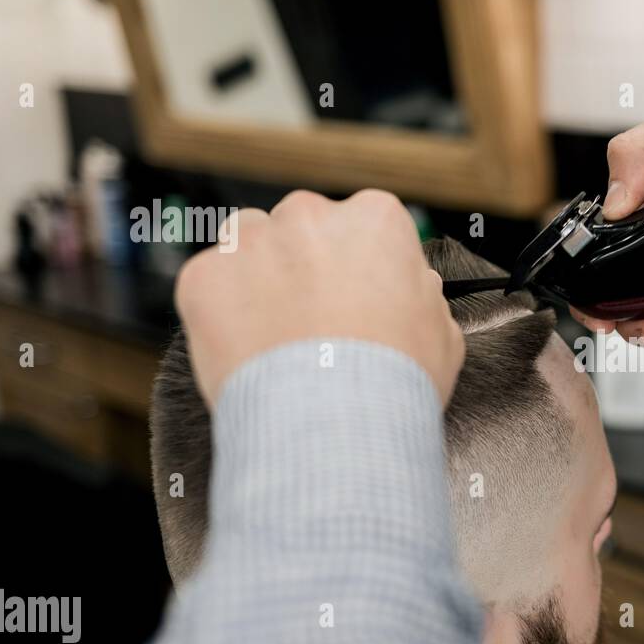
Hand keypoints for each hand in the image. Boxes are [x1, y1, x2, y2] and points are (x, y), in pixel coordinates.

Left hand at [175, 189, 464, 406]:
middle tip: (315, 323)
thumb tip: (410, 289)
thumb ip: (421, 296)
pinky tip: (246, 352)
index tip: (358, 298)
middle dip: (305, 266)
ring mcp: (250, 243)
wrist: (334, 427)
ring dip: (258, 278)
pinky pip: (208, 285)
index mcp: (374, 220)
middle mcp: (309, 216)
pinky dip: (219, 314)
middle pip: (301, 228)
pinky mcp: (203, 277)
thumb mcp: (440, 335)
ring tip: (275, 336)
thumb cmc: (394, 384)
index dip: (361, 267)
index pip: (364, 225)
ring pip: (247, 244)